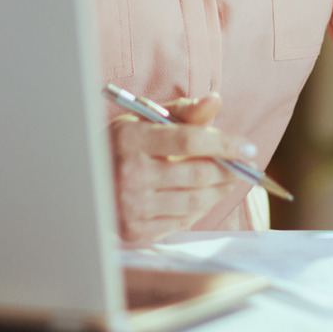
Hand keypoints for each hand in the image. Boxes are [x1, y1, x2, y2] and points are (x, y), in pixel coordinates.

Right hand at [109, 92, 256, 244]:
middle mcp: (128, 174)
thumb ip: (184, 111)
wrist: (83, 180)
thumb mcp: (145, 119)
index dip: (224, 143)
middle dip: (229, 169)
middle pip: (197, 173)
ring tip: (227, 179)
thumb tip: (215, 100)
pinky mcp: (134, 231)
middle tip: (243, 165)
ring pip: (195, 201)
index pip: (188, 140)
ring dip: (219, 190)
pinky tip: (202, 196)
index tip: (249, 147)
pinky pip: (182, 221)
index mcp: (130, 139)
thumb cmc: (123, 144)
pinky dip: (200, 209)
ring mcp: (130, 206)